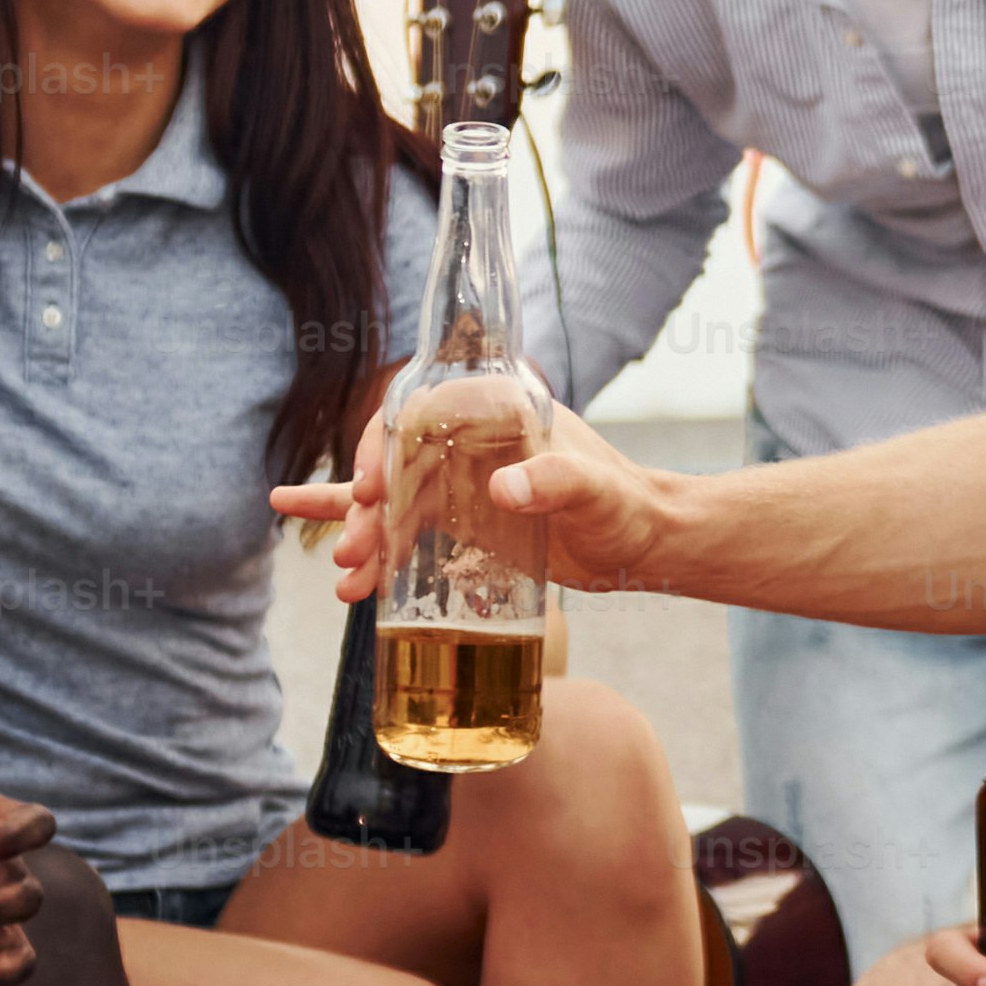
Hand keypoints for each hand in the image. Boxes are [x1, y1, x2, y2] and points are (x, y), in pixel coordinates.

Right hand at [278, 392, 666, 600]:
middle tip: (352, 548)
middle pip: (395, 461)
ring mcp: (461, 479)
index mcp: (497, 410)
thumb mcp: (598, 493)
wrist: (643, 544)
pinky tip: (343, 576)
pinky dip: (374, 547)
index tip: (369, 490)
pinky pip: (405, 526)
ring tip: (346, 575)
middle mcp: (470, 438)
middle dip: (364, 506)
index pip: (419, 414)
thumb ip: (558, 481)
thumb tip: (503, 488)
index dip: (383, 447)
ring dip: (363, 534)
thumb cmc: (627, 507)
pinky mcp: (461, 517)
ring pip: (392, 499)